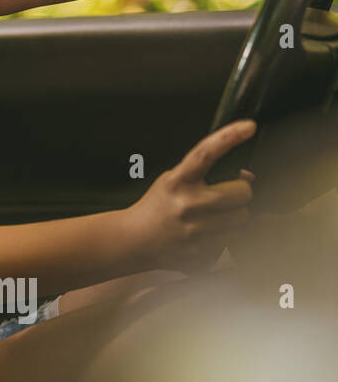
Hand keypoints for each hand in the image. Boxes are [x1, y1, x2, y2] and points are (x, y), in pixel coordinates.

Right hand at [121, 119, 256, 273]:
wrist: (132, 241)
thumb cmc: (158, 207)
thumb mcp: (173, 181)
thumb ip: (204, 175)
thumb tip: (248, 177)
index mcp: (177, 182)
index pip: (205, 153)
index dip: (229, 137)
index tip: (248, 126)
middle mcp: (186, 206)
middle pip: (243, 194)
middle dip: (239, 194)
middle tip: (224, 198)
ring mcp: (194, 232)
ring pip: (242, 221)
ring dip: (233, 218)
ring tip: (210, 220)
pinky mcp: (200, 255)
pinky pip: (232, 244)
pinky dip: (223, 239)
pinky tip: (203, 238)